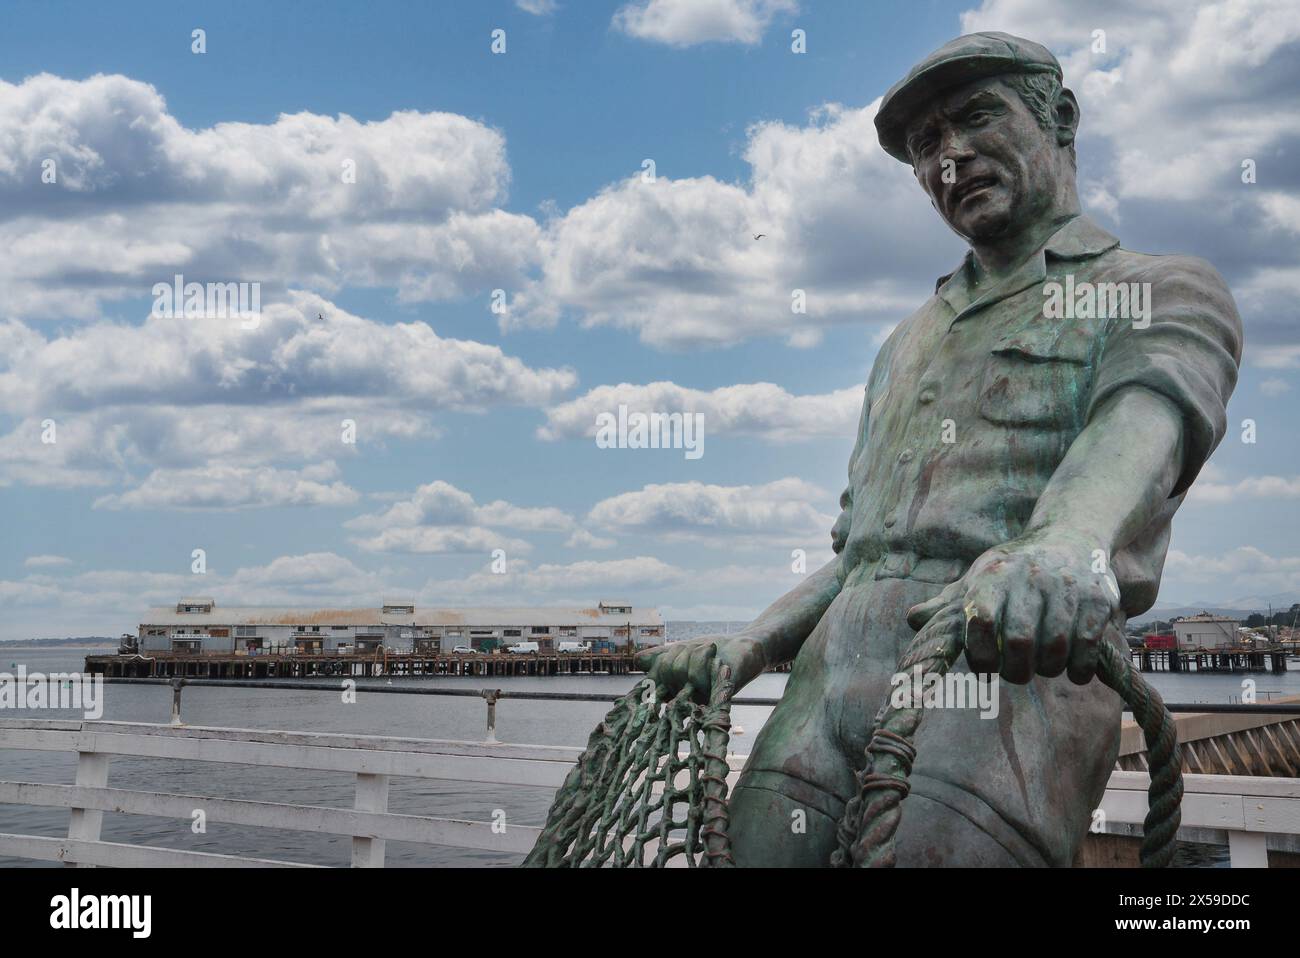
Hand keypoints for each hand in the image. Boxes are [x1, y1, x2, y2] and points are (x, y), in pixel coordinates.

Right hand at [634, 634, 766, 703]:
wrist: (745, 647)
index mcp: (674, 692)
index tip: (639, 687)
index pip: (650, 690)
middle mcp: (686, 700)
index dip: (643, 688)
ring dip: (695, 651)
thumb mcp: (683, 650)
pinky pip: (699, 675)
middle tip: (695, 650)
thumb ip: (660, 655)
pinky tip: (712, 653)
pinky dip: (702, 658)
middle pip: (665, 670)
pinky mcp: (718, 694)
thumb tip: (636, 660)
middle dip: (679, 652)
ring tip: (709, 652)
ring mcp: (702, 699)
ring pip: (681, 669)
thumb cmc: (713, 652)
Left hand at [906, 531, 1119, 684]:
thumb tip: (913, 621)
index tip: (984, 667)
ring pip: (1055, 649)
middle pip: (1019, 643)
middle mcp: (1030, 578)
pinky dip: (1077, 669)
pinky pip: (1087, 648)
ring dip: (1046, 670)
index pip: (979, 620)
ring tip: (1042, 667)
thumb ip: (947, 605)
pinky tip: (1070, 668)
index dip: (979, 654)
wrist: (1071, 535)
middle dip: (1015, 671)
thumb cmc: (1014, 568)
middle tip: (1014, 673)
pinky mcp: (1099, 599)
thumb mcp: (978, 578)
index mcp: (994, 575)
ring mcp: (1067, 588)